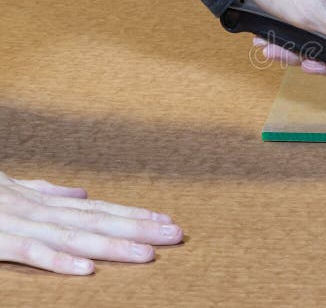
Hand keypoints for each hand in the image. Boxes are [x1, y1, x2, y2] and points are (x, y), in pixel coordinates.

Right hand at [0, 171, 182, 274]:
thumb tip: (83, 193)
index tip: (168, 220)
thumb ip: (47, 191)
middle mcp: (37, 210)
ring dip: (112, 246)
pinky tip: (87, 270)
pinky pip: (28, 252)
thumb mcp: (14, 187)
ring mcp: (16, 224)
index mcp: (43, 201)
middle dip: (138, 229)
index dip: (133, 215)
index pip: (98, 208)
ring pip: (72, 236)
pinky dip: (57, 260)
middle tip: (178, 235)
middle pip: (96, 220)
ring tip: (147, 255)